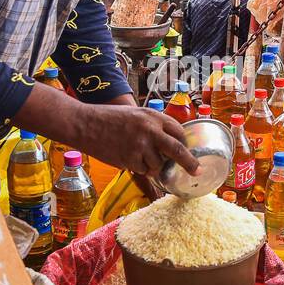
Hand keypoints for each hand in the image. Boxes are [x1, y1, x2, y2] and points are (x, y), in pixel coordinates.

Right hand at [75, 103, 198, 178]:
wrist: (86, 124)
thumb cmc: (109, 118)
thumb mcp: (136, 114)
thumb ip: (153, 125)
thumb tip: (169, 140)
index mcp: (153, 116)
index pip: (178, 131)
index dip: (183, 143)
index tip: (187, 150)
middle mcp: (150, 130)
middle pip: (177, 150)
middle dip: (190, 163)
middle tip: (197, 171)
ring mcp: (140, 146)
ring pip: (158, 164)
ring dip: (152, 165)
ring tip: (137, 155)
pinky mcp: (130, 159)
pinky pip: (142, 170)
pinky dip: (138, 167)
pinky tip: (127, 157)